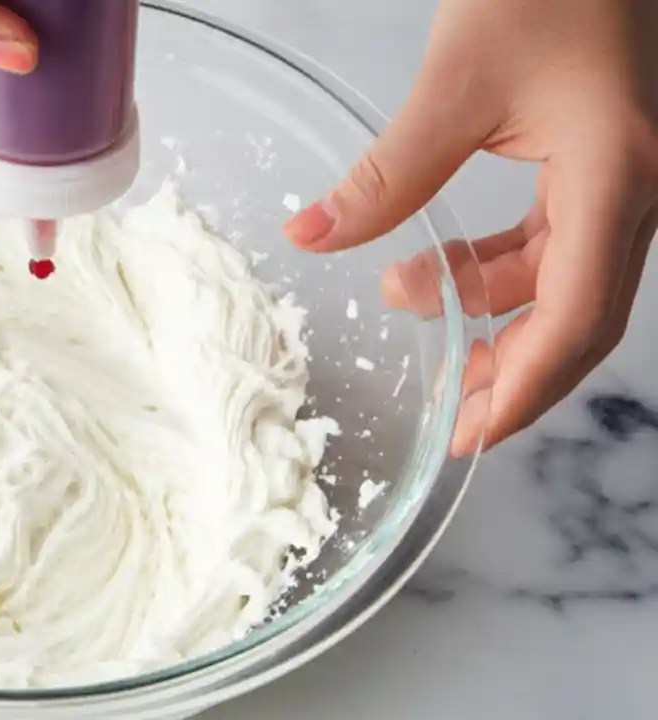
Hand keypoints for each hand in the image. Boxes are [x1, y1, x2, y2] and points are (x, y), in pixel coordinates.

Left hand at [283, 0, 657, 455]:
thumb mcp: (454, 88)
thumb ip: (385, 176)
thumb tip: (310, 236)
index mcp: (617, 179)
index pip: (577, 314)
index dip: (526, 386)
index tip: (471, 432)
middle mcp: (635, 191)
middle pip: (577, 314)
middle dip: (509, 369)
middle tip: (446, 413)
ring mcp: (622, 181)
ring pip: (561, 279)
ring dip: (486, 307)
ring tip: (404, 300)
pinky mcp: (599, 166)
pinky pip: (553, 241)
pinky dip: (495, 266)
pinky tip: (437, 270)